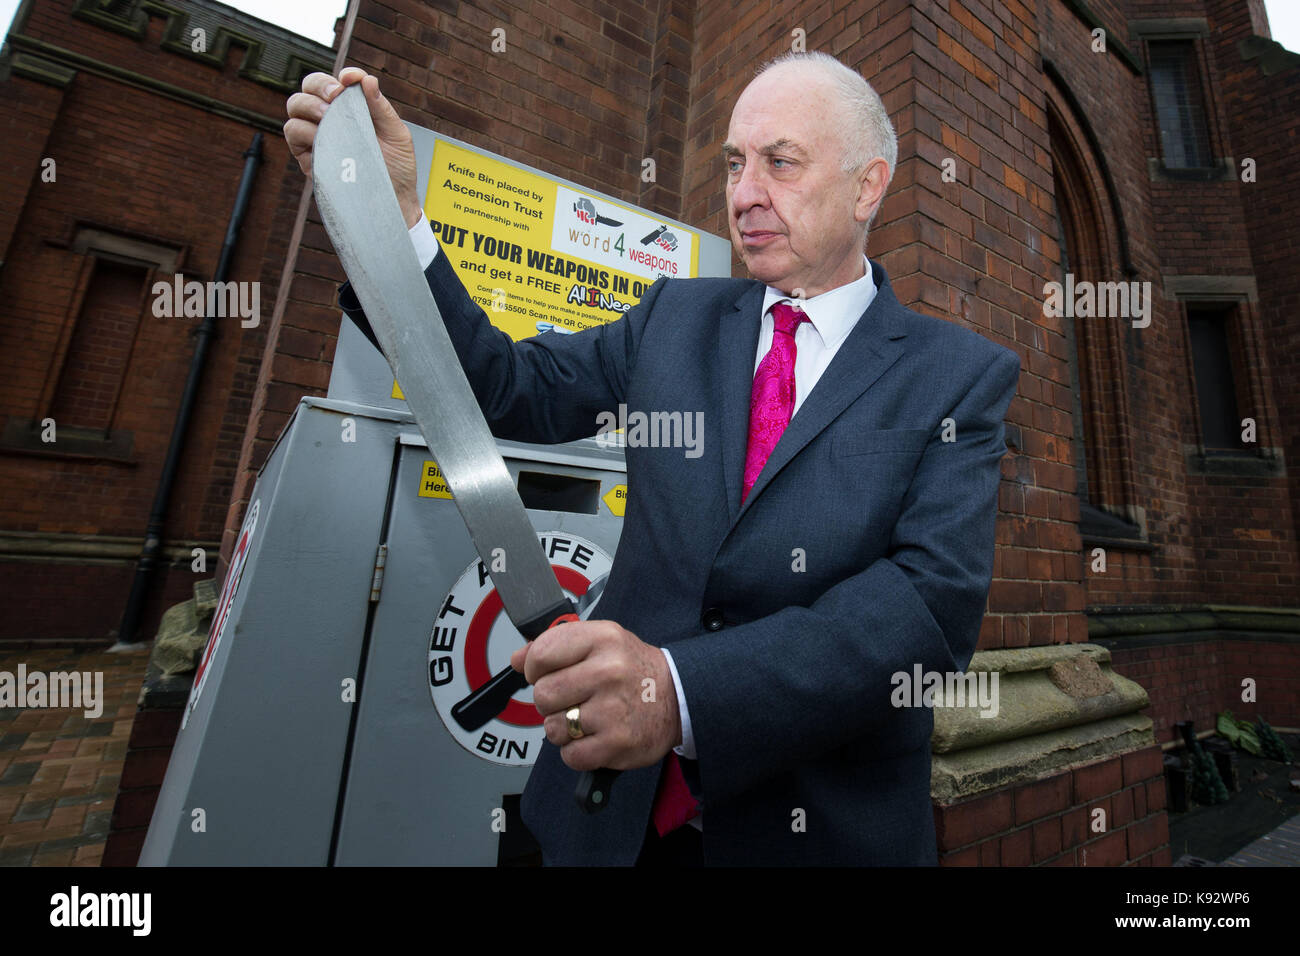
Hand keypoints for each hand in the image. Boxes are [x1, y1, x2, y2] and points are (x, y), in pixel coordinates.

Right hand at [284, 67, 422, 227]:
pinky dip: (304, 129)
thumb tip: (366, 79)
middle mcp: (330, 120)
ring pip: (295, 108)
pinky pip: (293, 134)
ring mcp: (317, 137)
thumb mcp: (397, 134)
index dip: (337, 77)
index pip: (334, 83)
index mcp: (350, 109)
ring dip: (309, 106)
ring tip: (328, 116)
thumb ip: (381, 106)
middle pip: (308, 88)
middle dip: (319, 86)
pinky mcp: (309, 157)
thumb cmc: (398, 167)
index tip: (349, 80)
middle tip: (335, 97)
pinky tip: (321, 136)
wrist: (395, 200)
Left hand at [510, 620, 681, 771]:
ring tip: (586, 719)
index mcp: (602, 638)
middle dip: (550, 702)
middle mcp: (609, 671)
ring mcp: (614, 709)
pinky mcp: (618, 743)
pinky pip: (571, 755)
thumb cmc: (633, 669)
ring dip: (564, 728)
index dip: (535, 668)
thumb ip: (555, 645)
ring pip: (553, 728)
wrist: (678, 696)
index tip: (545, 673)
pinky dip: (577, 751)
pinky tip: (594, 737)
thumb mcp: (600, 641)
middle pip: (543, 695)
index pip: (540, 654)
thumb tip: (517, 659)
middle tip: (571, 699)